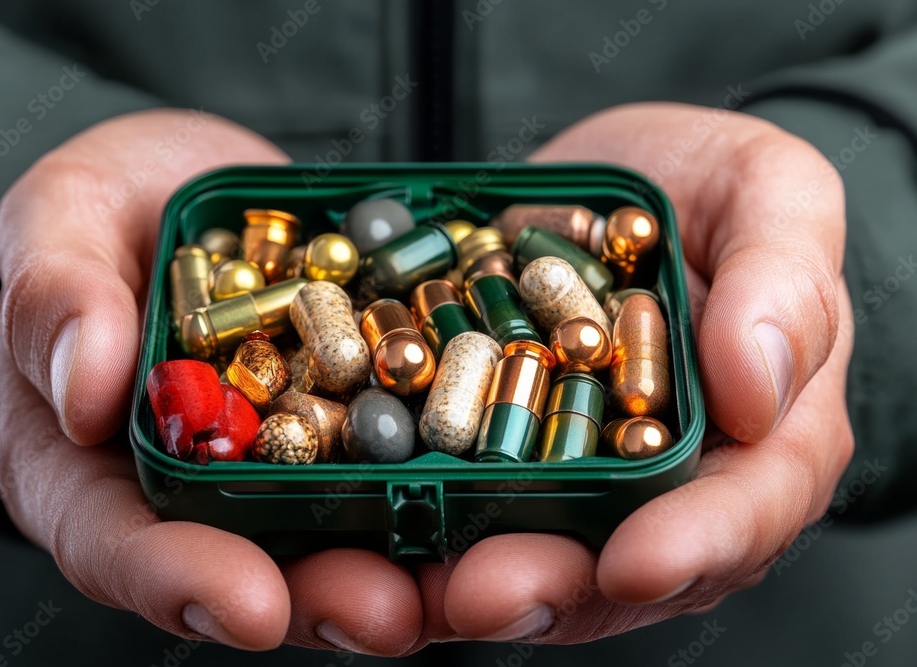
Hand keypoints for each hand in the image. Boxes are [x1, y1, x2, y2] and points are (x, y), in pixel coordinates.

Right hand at [0, 110, 425, 653]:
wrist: (197, 196)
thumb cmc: (107, 214)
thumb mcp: (62, 221)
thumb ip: (57, 292)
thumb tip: (84, 386)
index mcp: (94, 463)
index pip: (121, 546)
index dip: (180, 582)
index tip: (248, 604)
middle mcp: (194, 486)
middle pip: (250, 566)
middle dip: (322, 597)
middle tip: (388, 612)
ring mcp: (281, 462)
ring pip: (338, 535)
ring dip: (403, 565)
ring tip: (466, 580)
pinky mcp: (349, 426)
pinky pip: (397, 461)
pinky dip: (445, 478)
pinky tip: (499, 480)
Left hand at [422, 103, 853, 642]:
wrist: (606, 185)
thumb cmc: (707, 189)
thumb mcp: (769, 194)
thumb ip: (781, 282)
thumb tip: (760, 389)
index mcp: (756, 435)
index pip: (744, 511)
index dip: (695, 546)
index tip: (636, 563)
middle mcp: (661, 478)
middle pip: (620, 562)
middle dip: (550, 585)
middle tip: (482, 594)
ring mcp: (570, 472)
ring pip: (526, 549)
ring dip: (460, 579)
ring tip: (402, 590)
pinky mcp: (493, 450)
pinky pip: (454, 496)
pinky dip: (408, 520)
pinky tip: (358, 527)